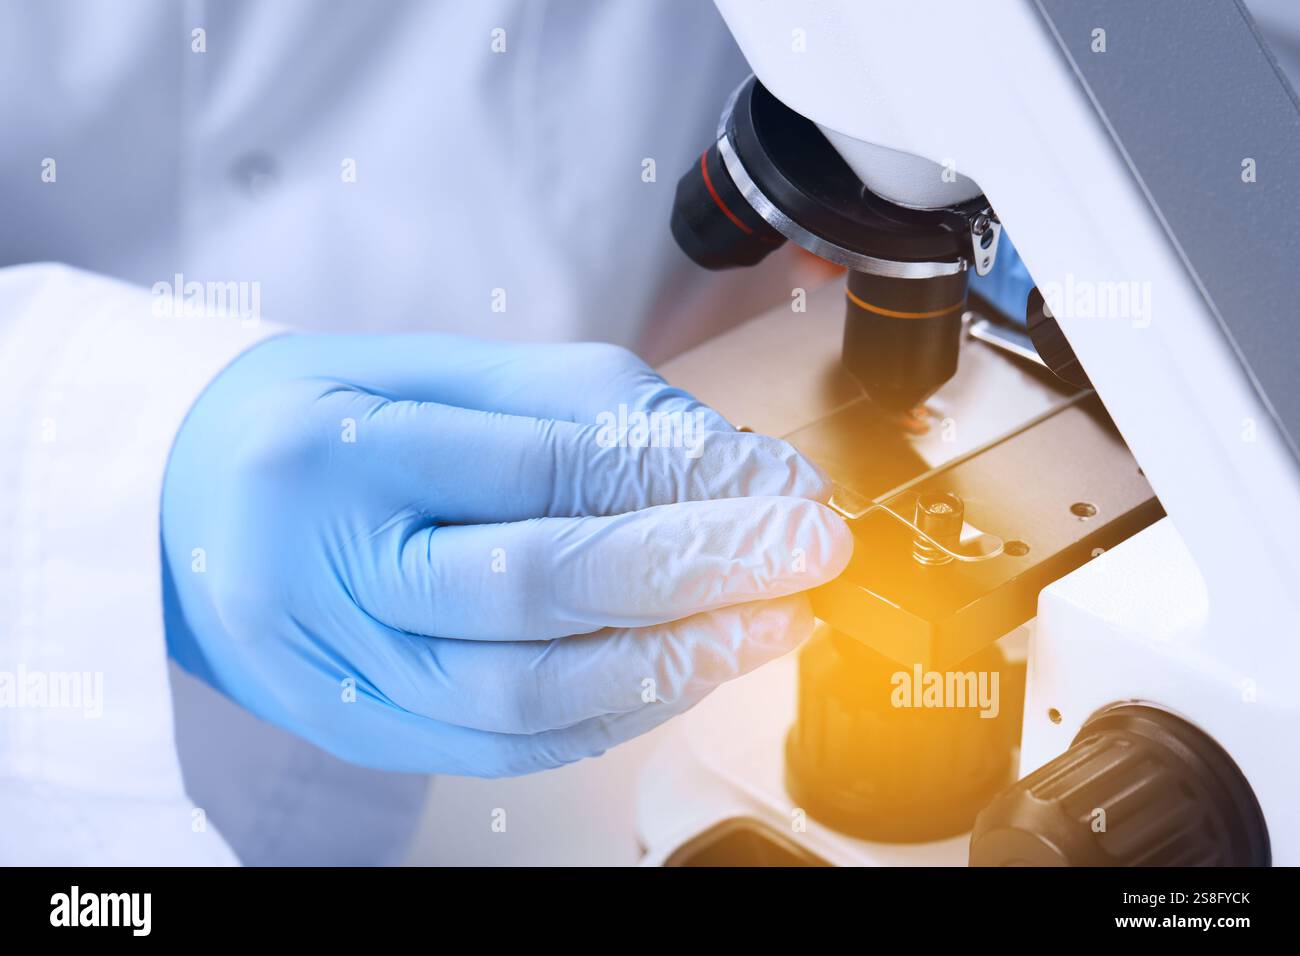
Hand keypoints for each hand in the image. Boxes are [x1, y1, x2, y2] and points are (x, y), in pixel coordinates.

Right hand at [161, 334, 851, 774]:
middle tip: (806, 557)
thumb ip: (585, 413)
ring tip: (768, 623)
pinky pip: (505, 745)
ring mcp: (336, 668)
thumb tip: (734, 469)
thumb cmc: (322, 422)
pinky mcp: (358, 729)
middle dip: (697, 576)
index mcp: (337, 449)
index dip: (682, 485)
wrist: (182, 505)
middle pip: (537, 588)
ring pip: (527, 693)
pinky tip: (687, 670)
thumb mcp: (438, 373)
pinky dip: (613, 711)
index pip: (540, 468)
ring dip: (672, 663)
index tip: (785, 491)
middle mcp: (325, 569)